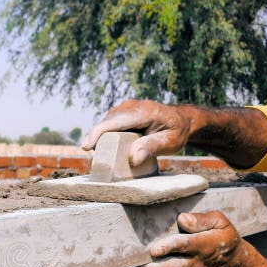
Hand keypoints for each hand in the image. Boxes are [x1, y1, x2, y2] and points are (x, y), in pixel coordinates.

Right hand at [81, 99, 195, 165]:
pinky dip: (104, 136)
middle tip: (98, 160)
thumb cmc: (177, 132)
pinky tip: (108, 148)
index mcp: (143, 112)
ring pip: (105, 124)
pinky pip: (107, 124)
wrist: (181, 119)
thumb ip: (151, 148)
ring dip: (100, 139)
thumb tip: (133, 159)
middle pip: (106, 123)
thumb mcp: (170, 142)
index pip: (115, 121)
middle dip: (96, 140)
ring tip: (104, 156)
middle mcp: (130, 106)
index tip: (85, 147)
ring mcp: (124, 108)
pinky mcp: (120, 113)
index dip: (97, 133)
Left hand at [123, 211, 266, 266]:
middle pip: (172, 265)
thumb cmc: (222, 235)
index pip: (185, 245)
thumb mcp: (220, 222)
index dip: (170, 247)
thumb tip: (183, 218)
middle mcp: (193, 261)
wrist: (230, 261)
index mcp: (204, 245)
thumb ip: (202, 219)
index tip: (155, 249)